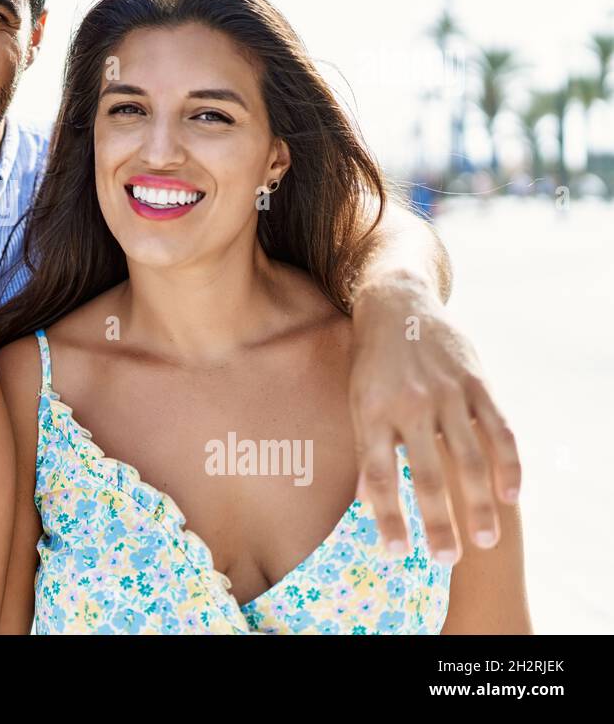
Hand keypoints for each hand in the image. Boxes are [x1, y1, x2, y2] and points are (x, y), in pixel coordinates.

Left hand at [349, 282, 520, 564]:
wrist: (397, 304)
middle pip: (425, 474)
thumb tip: (364, 501)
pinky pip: (498, 430)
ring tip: (484, 540)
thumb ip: (364, 448)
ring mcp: (447, 393)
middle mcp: (410, 405)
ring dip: (478, 504)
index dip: (387, 516)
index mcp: (372, 412)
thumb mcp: (355, 399)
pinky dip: (507, 465)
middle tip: (447, 560)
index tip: (395, 552)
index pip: (378, 476)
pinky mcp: (477, 382)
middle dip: (438, 522)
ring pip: (468, 459)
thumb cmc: (371, 362)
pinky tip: (510, 496)